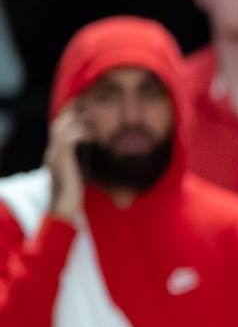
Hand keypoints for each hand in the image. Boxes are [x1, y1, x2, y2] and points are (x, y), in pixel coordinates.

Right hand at [46, 106, 84, 221]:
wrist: (62, 210)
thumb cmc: (72, 197)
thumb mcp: (78, 179)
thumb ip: (83, 169)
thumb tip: (96, 164)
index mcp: (56, 156)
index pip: (60, 131)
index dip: (72, 121)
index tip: (88, 117)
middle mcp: (52, 152)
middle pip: (58, 124)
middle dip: (74, 116)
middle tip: (93, 116)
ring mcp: (55, 155)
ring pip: (61, 128)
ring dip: (78, 123)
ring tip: (93, 127)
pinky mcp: (61, 160)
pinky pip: (68, 138)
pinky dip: (80, 133)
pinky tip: (90, 136)